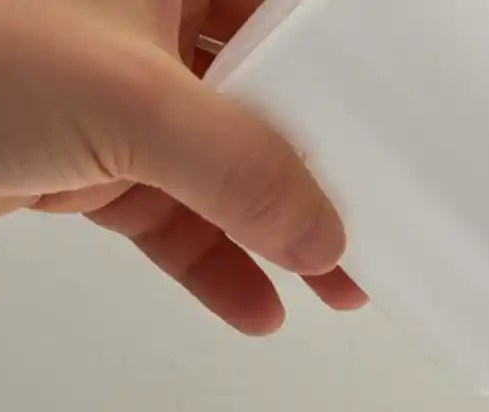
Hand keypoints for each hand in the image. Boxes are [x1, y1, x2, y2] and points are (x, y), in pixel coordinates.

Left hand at [0, 0, 366, 334]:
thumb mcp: (129, 100)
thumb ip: (241, 171)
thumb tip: (323, 237)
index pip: (297, 21)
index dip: (354, 79)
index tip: (401, 136)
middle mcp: (153, 26)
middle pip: (273, 105)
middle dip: (323, 178)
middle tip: (375, 230)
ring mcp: (119, 97)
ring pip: (225, 171)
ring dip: (278, 236)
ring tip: (336, 289)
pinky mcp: (86, 160)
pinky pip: (171, 217)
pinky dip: (212, 264)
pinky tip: (256, 307)